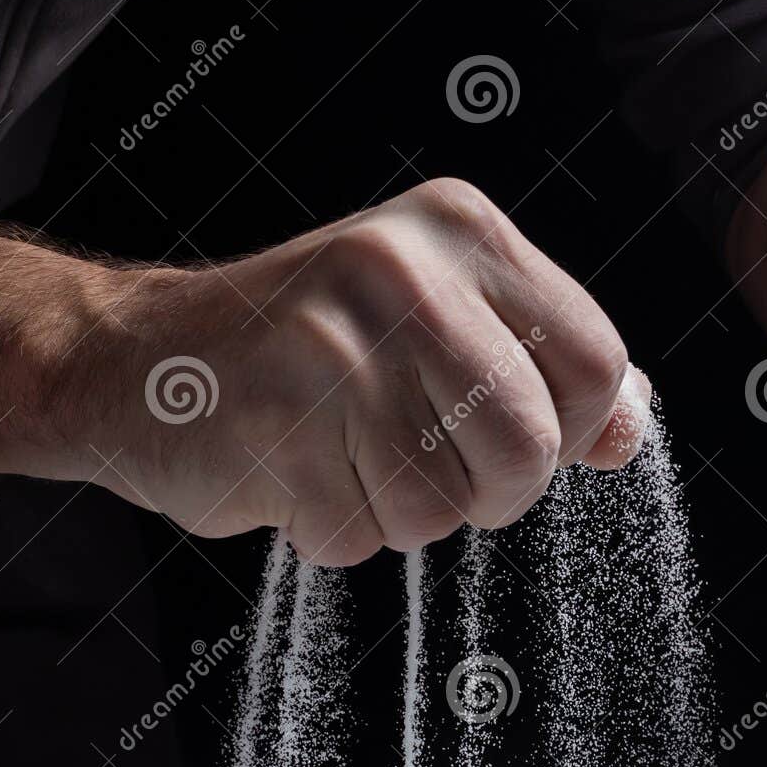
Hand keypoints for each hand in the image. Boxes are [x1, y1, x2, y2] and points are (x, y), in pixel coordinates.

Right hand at [91, 177, 646, 564]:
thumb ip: (537, 362)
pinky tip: (295, 470)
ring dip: (402, 511)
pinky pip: (363, 536)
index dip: (576, 427)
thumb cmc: (306, 346)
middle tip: (435, 467)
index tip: (521, 436)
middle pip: (531, 443)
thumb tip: (631, 429)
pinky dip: (337, 530)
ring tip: (343, 452)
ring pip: (447, 506)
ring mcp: (334, 349)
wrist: (136, 358)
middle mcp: (402, 272)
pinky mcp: (277, 428)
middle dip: (495, 488)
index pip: (596, 359)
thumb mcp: (435, 314)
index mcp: (458, 230)